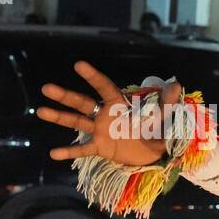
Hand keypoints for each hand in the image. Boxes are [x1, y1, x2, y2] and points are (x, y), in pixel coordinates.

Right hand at [38, 61, 180, 165]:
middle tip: (47, 88)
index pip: (104, 87)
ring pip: (77, 122)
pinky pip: (83, 150)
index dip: (93, 77)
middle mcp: (105, 115)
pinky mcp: (100, 147)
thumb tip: (177, 84)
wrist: (155, 153)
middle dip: (65, 96)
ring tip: (41, 111)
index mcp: (119, 104)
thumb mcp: (164, 118)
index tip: (79, 65)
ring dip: (59, 117)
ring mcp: (100, 131)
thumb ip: (167, 103)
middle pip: (82, 103)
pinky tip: (53, 153)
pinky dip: (69, 152)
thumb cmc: (157, 130)